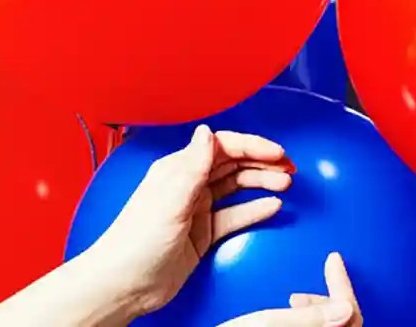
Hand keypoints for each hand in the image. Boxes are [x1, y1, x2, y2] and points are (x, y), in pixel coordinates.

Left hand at [83, 125, 295, 315]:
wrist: (126, 283)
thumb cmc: (136, 243)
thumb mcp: (169, 201)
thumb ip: (191, 166)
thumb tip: (206, 132)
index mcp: (175, 170)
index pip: (218, 146)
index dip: (250, 146)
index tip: (276, 152)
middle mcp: (186, 186)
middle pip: (230, 164)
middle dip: (261, 162)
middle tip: (289, 167)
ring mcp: (196, 209)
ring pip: (235, 187)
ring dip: (260, 182)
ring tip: (285, 183)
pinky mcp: (202, 232)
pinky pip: (234, 215)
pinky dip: (254, 210)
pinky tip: (272, 206)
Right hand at [218, 253, 361, 325]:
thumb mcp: (267, 324)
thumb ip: (309, 316)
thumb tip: (346, 306)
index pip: (350, 313)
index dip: (342, 284)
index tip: (332, 260)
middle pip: (348, 324)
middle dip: (328, 301)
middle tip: (298, 294)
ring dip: (320, 312)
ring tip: (293, 304)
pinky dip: (315, 323)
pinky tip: (296, 316)